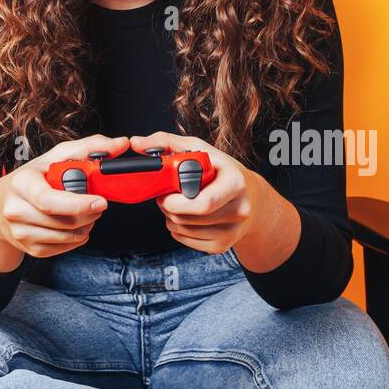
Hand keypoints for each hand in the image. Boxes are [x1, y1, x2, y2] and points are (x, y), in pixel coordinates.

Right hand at [0, 134, 129, 270]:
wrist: (1, 204)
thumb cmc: (34, 178)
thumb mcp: (57, 156)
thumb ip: (90, 147)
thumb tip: (119, 144)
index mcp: (21, 183)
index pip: (50, 201)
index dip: (79, 204)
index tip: (102, 201)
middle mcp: (15, 210)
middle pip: (64, 222)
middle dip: (90, 214)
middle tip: (98, 204)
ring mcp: (21, 233)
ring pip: (68, 237)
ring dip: (87, 225)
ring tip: (85, 212)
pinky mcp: (30, 249)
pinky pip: (66, 248)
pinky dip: (78, 237)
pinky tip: (74, 224)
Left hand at [129, 131, 298, 270]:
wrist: (252, 198)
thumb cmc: (221, 171)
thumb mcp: (200, 149)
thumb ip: (166, 143)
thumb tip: (135, 143)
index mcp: (236, 183)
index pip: (202, 202)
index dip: (175, 201)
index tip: (165, 192)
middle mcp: (239, 210)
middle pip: (187, 219)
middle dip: (168, 208)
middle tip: (166, 197)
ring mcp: (232, 231)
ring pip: (183, 231)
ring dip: (170, 218)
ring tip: (177, 204)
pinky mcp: (223, 246)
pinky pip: (186, 241)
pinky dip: (178, 230)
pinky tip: (186, 217)